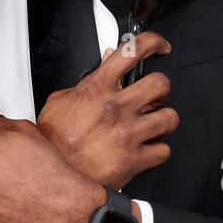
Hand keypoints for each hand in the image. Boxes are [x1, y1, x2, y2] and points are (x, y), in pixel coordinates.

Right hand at [36, 30, 178, 189]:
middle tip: (154, 95)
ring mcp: (128, 134)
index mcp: (96, 90)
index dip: (153, 42)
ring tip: (152, 123)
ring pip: (170, 118)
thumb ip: (85, 81)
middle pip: (160, 84)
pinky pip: (164, 150)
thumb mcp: (60, 102)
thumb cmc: (54, 143)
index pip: (131, 51)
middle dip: (160, 88)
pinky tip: (147, 148)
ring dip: (163, 120)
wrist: (52, 180)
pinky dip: (158, 150)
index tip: (159, 46)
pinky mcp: (135, 160)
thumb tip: (105, 62)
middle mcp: (115, 109)